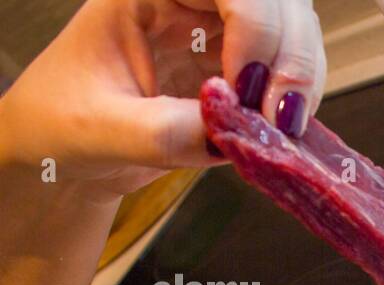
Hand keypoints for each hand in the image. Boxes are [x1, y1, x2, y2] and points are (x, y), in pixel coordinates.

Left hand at [0, 0, 325, 197]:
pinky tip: (277, 134)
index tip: (245, 90)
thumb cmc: (64, 126)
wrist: (71, 154)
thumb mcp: (101, 130)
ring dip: (302, 80)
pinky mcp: (243, 72)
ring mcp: (222, 36)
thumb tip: (233, 129)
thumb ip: (164, 131)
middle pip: (277, 2)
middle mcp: (192, 3)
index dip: (252, 26)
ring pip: (296, 31)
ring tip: (277, 131)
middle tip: (278, 118)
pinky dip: (298, 105)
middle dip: (289, 57)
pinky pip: (291, 73)